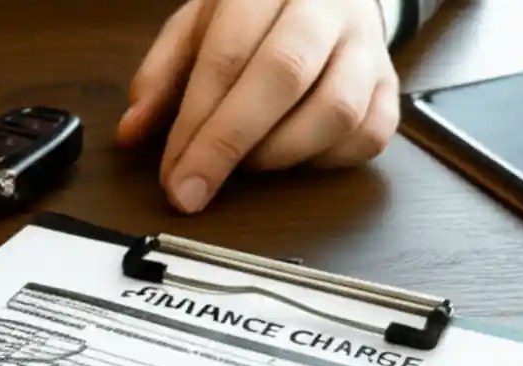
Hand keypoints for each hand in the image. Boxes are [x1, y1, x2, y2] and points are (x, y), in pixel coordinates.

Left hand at [117, 0, 399, 212]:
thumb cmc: (256, 16)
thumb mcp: (198, 27)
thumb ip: (162, 75)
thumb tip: (131, 130)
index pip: (227, 56)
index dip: (196, 123)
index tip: (172, 175)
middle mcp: (325, 8)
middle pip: (281, 77)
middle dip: (228, 145)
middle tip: (193, 191)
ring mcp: (367, 46)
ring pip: (334, 110)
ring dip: (278, 154)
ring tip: (245, 163)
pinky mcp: (391, 85)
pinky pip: (369, 134)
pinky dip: (324, 161)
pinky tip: (292, 157)